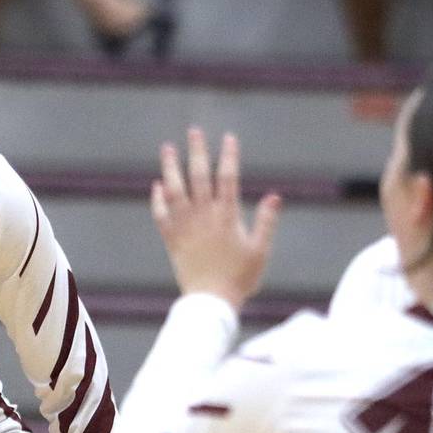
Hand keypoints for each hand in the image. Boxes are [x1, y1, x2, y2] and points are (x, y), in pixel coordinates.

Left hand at [151, 128, 281, 308]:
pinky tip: (157, 185)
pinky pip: (161, 214)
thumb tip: (275, 195)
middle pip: (199, 176)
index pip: (228, 178)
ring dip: (171, 167)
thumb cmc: (240, 278)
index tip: (229, 137)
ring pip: (175, 189)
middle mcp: (204, 216)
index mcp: (227, 216)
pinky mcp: (171, 239)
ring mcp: (185, 226)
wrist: (211, 301)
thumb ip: (266, 222)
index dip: (228, 156)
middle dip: (197, 151)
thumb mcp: (260, 250)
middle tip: (194, 131)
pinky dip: (158, 199)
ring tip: (168, 148)